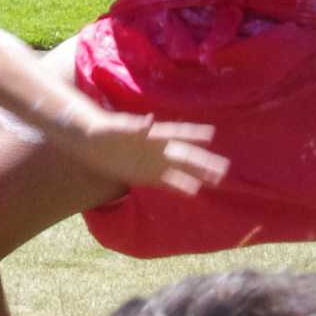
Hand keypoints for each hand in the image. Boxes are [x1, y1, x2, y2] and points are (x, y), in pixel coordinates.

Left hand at [61, 96, 226, 196]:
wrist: (91, 144)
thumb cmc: (105, 132)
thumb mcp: (118, 129)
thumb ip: (136, 128)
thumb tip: (149, 123)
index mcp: (152, 135)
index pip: (177, 133)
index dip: (193, 134)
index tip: (211, 134)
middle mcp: (157, 149)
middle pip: (185, 154)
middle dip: (204, 161)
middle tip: (224, 168)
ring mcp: (153, 162)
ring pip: (181, 169)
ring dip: (198, 175)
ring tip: (217, 180)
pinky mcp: (147, 176)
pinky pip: (168, 182)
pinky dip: (180, 186)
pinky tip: (194, 192)